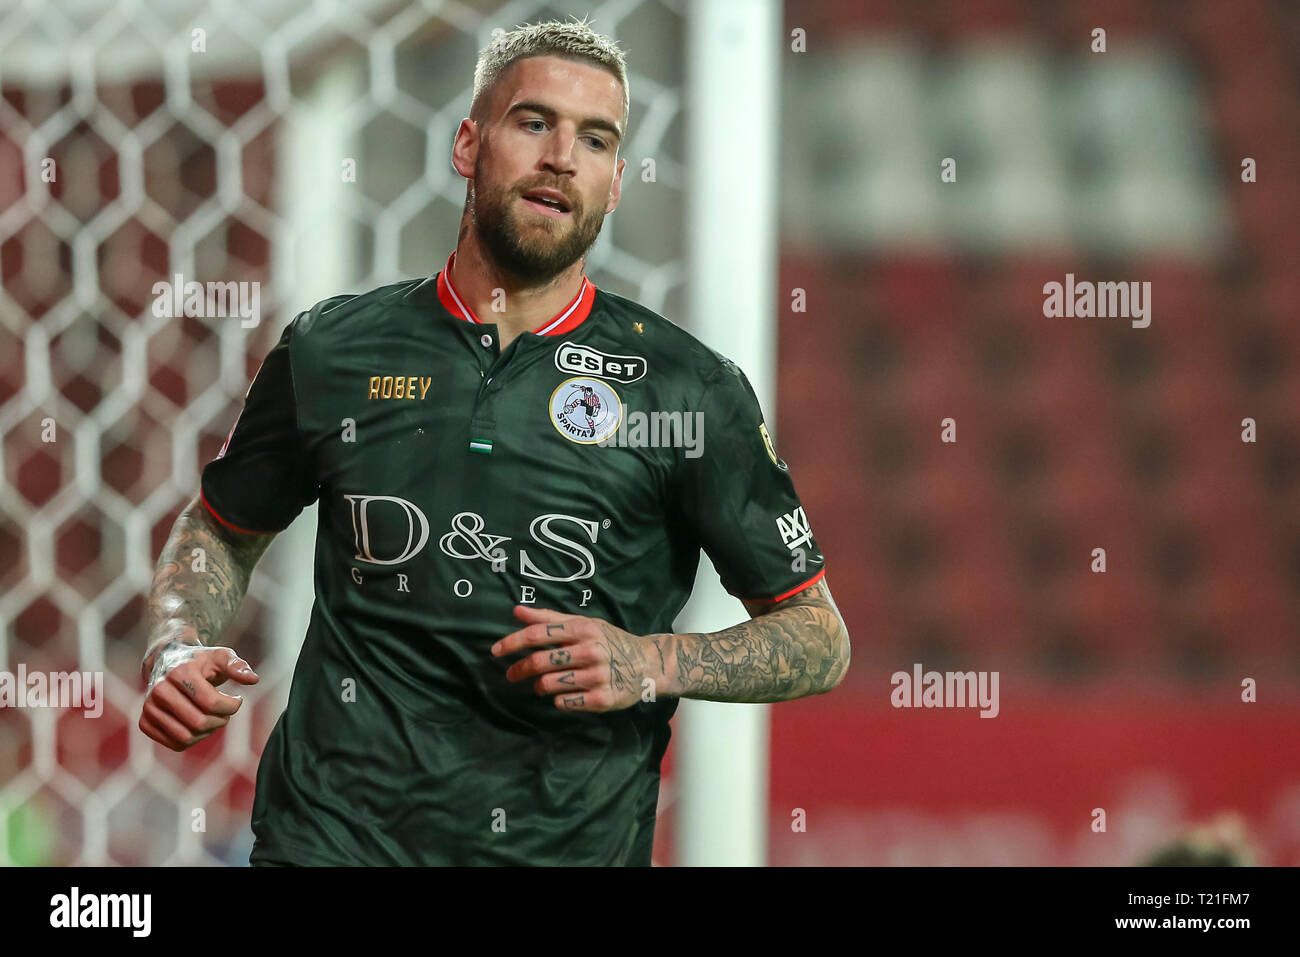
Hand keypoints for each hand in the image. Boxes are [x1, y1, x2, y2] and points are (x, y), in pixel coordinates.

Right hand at [138, 638, 259, 750]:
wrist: (168, 662)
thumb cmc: (200, 661)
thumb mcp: (221, 656)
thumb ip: (238, 666)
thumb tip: (253, 679)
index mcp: (179, 672)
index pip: (211, 703)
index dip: (232, 706)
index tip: (237, 699)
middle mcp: (159, 690)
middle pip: (199, 723)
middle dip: (221, 720)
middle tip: (225, 711)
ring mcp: (148, 708)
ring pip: (186, 737)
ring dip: (208, 732)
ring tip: (214, 717)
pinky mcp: (144, 722)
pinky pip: (175, 744)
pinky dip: (193, 739)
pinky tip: (198, 724)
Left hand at [492, 606, 671, 712]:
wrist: (647, 664)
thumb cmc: (609, 641)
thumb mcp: (584, 624)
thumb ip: (550, 619)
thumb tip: (517, 611)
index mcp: (583, 629)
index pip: (538, 634)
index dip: (512, 642)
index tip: (495, 651)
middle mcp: (590, 651)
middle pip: (540, 662)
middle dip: (519, 669)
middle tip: (512, 674)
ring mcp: (596, 677)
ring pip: (549, 685)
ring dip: (539, 686)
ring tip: (544, 684)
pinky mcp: (601, 700)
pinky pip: (564, 703)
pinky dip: (558, 700)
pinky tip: (566, 694)